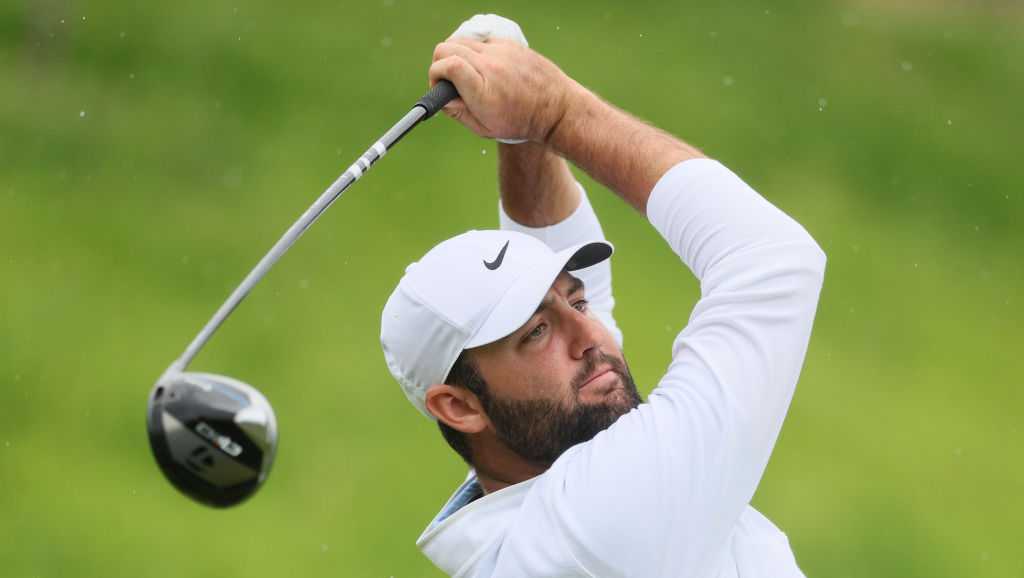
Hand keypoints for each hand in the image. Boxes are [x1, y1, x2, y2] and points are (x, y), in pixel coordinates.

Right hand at [429, 37, 572, 144]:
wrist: (557, 109)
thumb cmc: (521, 123)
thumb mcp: (485, 128)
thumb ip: (458, 112)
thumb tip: (441, 98)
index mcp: (482, 88)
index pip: (446, 64)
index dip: (435, 74)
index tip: (439, 85)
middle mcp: (490, 65)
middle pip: (447, 48)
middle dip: (441, 63)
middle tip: (448, 81)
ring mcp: (501, 50)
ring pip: (462, 41)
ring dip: (457, 56)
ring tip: (467, 75)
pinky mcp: (510, 43)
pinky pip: (482, 41)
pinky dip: (477, 52)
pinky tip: (486, 69)